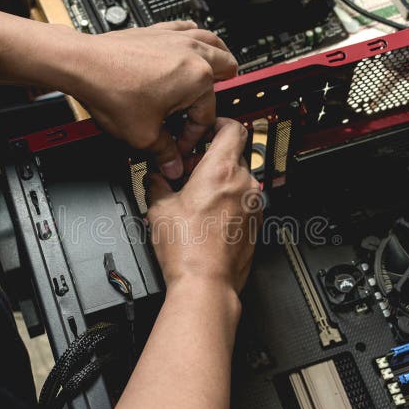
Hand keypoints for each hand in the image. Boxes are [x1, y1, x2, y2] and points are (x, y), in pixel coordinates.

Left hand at [72, 22, 237, 178]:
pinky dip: (194, 36)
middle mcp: (192, 53)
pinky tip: (191, 40)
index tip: (178, 146)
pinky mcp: (158, 31)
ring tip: (220, 69)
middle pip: (224, 69)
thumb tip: (172, 164)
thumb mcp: (143, 135)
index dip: (192, 137)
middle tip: (213, 108)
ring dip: (218, 58)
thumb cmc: (111, 90)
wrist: (82, 64)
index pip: (206, 115)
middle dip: (223, 91)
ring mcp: (175, 38)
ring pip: (211, 41)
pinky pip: (186, 28)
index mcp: (197, 78)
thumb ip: (164, 152)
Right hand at [146, 118, 261, 292]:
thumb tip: (153, 176)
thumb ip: (156, 183)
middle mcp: (244, 184)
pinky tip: (207, 216)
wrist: (206, 283)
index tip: (204, 131)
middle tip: (189, 171)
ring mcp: (253, 204)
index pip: (232, 128)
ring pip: (239, 179)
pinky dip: (228, 200)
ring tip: (196, 197)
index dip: (217, 124)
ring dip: (220, 181)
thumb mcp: (159, 208)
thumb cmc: (188, 250)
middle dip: (211, 159)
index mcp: (221, 171)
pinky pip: (243, 200)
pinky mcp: (256, 223)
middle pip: (233, 154)